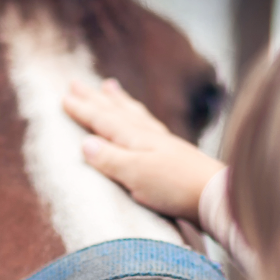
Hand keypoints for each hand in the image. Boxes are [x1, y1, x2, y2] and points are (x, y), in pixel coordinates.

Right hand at [63, 79, 224, 223]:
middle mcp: (149, 136)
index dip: (84, 110)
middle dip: (96, 99)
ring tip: (109, 87)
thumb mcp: (135, 174)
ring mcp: (165, 143)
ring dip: (119, 102)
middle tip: (77, 83)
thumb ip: (110, 158)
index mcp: (136, 139)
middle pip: (117, 112)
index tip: (65, 97)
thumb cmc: (175, 187)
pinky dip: (141, 118)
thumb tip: (85, 143)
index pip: (103, 121)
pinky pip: (150, 127)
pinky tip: (144, 121)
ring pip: (135, 116)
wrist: (215, 195)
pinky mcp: (177, 155)